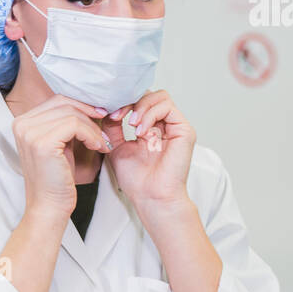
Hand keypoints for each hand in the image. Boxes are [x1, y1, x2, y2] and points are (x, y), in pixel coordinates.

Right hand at [11, 95, 112, 220]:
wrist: (49, 206)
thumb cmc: (57, 178)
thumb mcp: (60, 144)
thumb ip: (66, 122)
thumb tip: (91, 102)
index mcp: (22, 122)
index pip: (57, 100)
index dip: (81, 106)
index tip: (99, 116)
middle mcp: (21, 124)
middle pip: (64, 102)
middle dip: (89, 114)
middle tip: (105, 128)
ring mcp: (29, 132)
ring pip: (72, 114)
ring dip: (93, 128)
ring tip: (102, 143)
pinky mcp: (42, 142)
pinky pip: (75, 125)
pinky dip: (92, 135)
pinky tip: (97, 147)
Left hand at [102, 89, 195, 209]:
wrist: (150, 196)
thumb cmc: (136, 179)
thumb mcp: (116, 146)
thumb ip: (112, 126)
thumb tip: (107, 108)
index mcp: (150, 128)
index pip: (139, 101)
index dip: (123, 102)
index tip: (108, 113)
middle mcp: (164, 125)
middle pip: (150, 95)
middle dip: (130, 101)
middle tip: (116, 116)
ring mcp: (175, 126)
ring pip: (160, 97)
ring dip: (141, 107)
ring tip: (131, 125)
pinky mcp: (184, 130)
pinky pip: (167, 108)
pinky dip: (150, 114)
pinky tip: (140, 131)